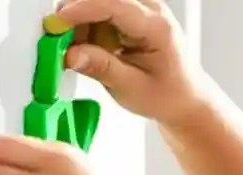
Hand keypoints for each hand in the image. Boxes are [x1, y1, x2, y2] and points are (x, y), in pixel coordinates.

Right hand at [53, 0, 210, 127]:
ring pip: (100, 2)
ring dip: (82, 22)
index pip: (115, 5)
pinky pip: (102, 9)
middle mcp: (152, 10)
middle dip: (77, 14)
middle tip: (61, 40)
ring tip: (82, 52)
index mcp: (158, 27)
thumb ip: (101, 69)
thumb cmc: (166, 95)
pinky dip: (88, 26)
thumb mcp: (132, 88)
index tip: (57, 22)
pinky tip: (91, 48)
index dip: (82, 10)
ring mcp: (142, 9)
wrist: (185, 97)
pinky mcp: (132, 13)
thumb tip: (70, 54)